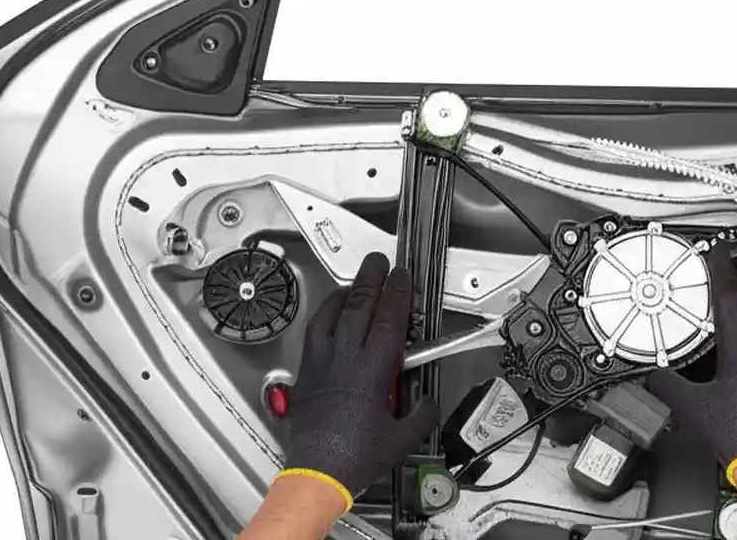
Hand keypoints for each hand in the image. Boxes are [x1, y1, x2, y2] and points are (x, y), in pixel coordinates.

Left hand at [278, 252, 439, 509]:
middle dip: (372, 280)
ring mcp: (322, 362)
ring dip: (348, 293)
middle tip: (379, 264)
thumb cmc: (354, 457)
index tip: (403, 278)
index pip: (387, 320)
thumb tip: (428, 403)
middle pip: (358, 307)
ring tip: (358, 283)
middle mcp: (344, 359)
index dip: (397, 294)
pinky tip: (331, 312)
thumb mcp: (402, 439)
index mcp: (371, 371)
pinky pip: (315, 331)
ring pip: (332, 314)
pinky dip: (325, 314)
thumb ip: (422, 415)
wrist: (317, 472)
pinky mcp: (308, 371)